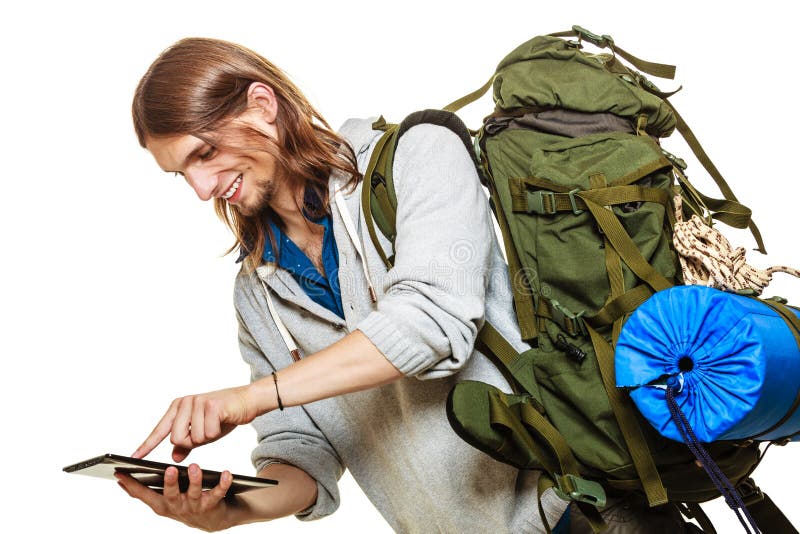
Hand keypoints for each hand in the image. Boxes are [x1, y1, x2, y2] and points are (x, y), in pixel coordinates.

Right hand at [116, 464, 235, 531]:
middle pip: (171, 495)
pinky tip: (226, 473)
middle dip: (169, 483)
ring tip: (195, 466)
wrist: (212, 521)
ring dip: (195, 480)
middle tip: (168, 469)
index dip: (131, 485)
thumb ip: (143, 492)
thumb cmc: (183, 504)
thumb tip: (120, 479)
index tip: (119, 472)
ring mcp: (194, 507)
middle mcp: (176, 507)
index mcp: (162, 505)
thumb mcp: (162, 500)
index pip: (143, 495)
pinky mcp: (212, 505)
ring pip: (194, 493)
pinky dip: (223, 483)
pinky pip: (218, 493)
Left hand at [133, 384, 257, 461]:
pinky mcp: (211, 406)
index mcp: (178, 407)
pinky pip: (209, 434)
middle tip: (206, 432)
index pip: (160, 430)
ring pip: (194, 438)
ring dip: (207, 438)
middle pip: (176, 439)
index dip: (147, 445)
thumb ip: (187, 444)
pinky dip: (217, 433)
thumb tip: (173, 457)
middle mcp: (185, 402)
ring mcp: (197, 402)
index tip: (134, 458)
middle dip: (192, 442)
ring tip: (216, 424)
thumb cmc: (225, 415)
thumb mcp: (203, 432)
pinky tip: (223, 421)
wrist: (247, 400)